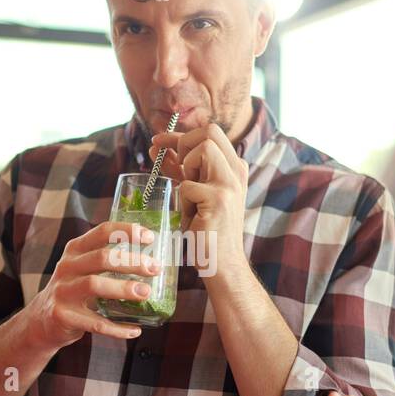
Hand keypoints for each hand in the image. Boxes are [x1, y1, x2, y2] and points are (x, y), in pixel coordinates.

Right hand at [24, 221, 161, 350]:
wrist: (42, 321)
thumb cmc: (74, 290)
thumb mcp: (83, 268)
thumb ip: (108, 261)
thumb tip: (152, 260)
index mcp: (75, 250)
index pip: (102, 232)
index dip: (127, 232)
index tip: (150, 237)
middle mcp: (67, 267)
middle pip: (101, 258)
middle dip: (131, 262)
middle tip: (155, 268)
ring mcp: (63, 291)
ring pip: (94, 285)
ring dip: (123, 289)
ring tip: (146, 293)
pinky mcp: (63, 316)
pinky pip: (94, 323)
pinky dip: (117, 328)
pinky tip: (134, 330)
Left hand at [150, 123, 248, 280]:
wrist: (222, 263)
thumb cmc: (207, 231)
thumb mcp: (195, 194)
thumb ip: (182, 170)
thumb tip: (159, 147)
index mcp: (234, 168)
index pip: (210, 133)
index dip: (180, 134)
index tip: (157, 142)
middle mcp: (237, 171)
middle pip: (209, 132)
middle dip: (183, 144)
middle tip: (174, 167)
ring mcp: (230, 184)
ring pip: (201, 150)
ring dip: (185, 171)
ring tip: (189, 197)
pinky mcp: (219, 199)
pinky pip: (186, 185)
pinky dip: (183, 202)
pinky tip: (193, 219)